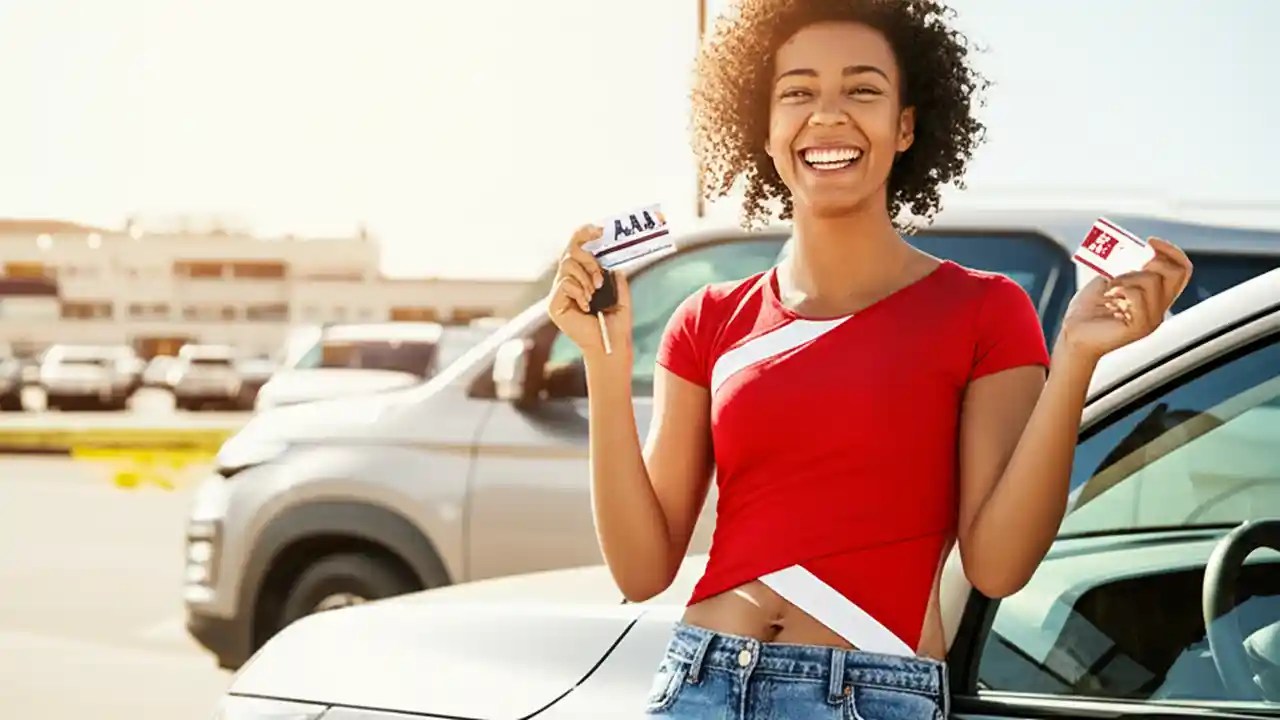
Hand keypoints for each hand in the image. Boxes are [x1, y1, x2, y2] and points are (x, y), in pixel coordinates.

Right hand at [546, 224, 633, 358]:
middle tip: (600, 280)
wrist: (611, 345)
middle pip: (570, 252)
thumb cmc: (616, 322)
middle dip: (588, 261)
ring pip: (567, 266)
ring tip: (594, 296)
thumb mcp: (620, 291)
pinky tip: (586, 307)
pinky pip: (565, 283)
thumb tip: (610, 256)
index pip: (576, 248)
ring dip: (586, 278)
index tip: (599, 228)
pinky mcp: (553, 304)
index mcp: (581, 277)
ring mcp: (558, 293)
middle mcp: (567, 282)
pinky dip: (580, 292)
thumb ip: (614, 272)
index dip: (583, 234)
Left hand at [1058, 237, 1193, 362]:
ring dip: (1126, 276)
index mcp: (1155, 297)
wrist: (1072, 335)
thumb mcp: (1110, 280)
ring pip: (1152, 281)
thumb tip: (1137, 249)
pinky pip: (1137, 296)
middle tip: (1129, 265)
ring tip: (1109, 288)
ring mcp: (1151, 319)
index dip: (1171, 252)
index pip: (1181, 271)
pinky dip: (1120, 289)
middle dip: (1153, 260)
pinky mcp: (1139, 327)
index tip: (1150, 241)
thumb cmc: (1088, 310)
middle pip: (1176, 273)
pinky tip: (1108, 297)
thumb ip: (1127, 267)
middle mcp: (1158, 308)